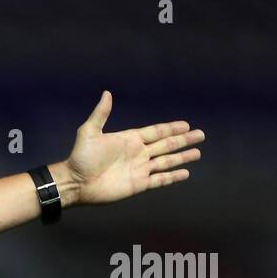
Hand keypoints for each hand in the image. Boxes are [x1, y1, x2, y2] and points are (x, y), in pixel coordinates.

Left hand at [65, 90, 205, 205]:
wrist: (75, 182)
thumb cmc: (80, 158)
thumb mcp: (89, 132)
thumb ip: (101, 114)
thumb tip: (107, 93)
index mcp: (130, 139)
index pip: (157, 132)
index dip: (172, 128)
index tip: (186, 124)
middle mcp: (138, 153)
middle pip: (167, 145)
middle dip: (184, 140)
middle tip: (201, 135)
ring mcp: (139, 169)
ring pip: (167, 161)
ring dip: (182, 157)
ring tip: (198, 152)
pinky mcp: (138, 184)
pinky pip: (160, 180)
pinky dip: (173, 177)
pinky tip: (185, 173)